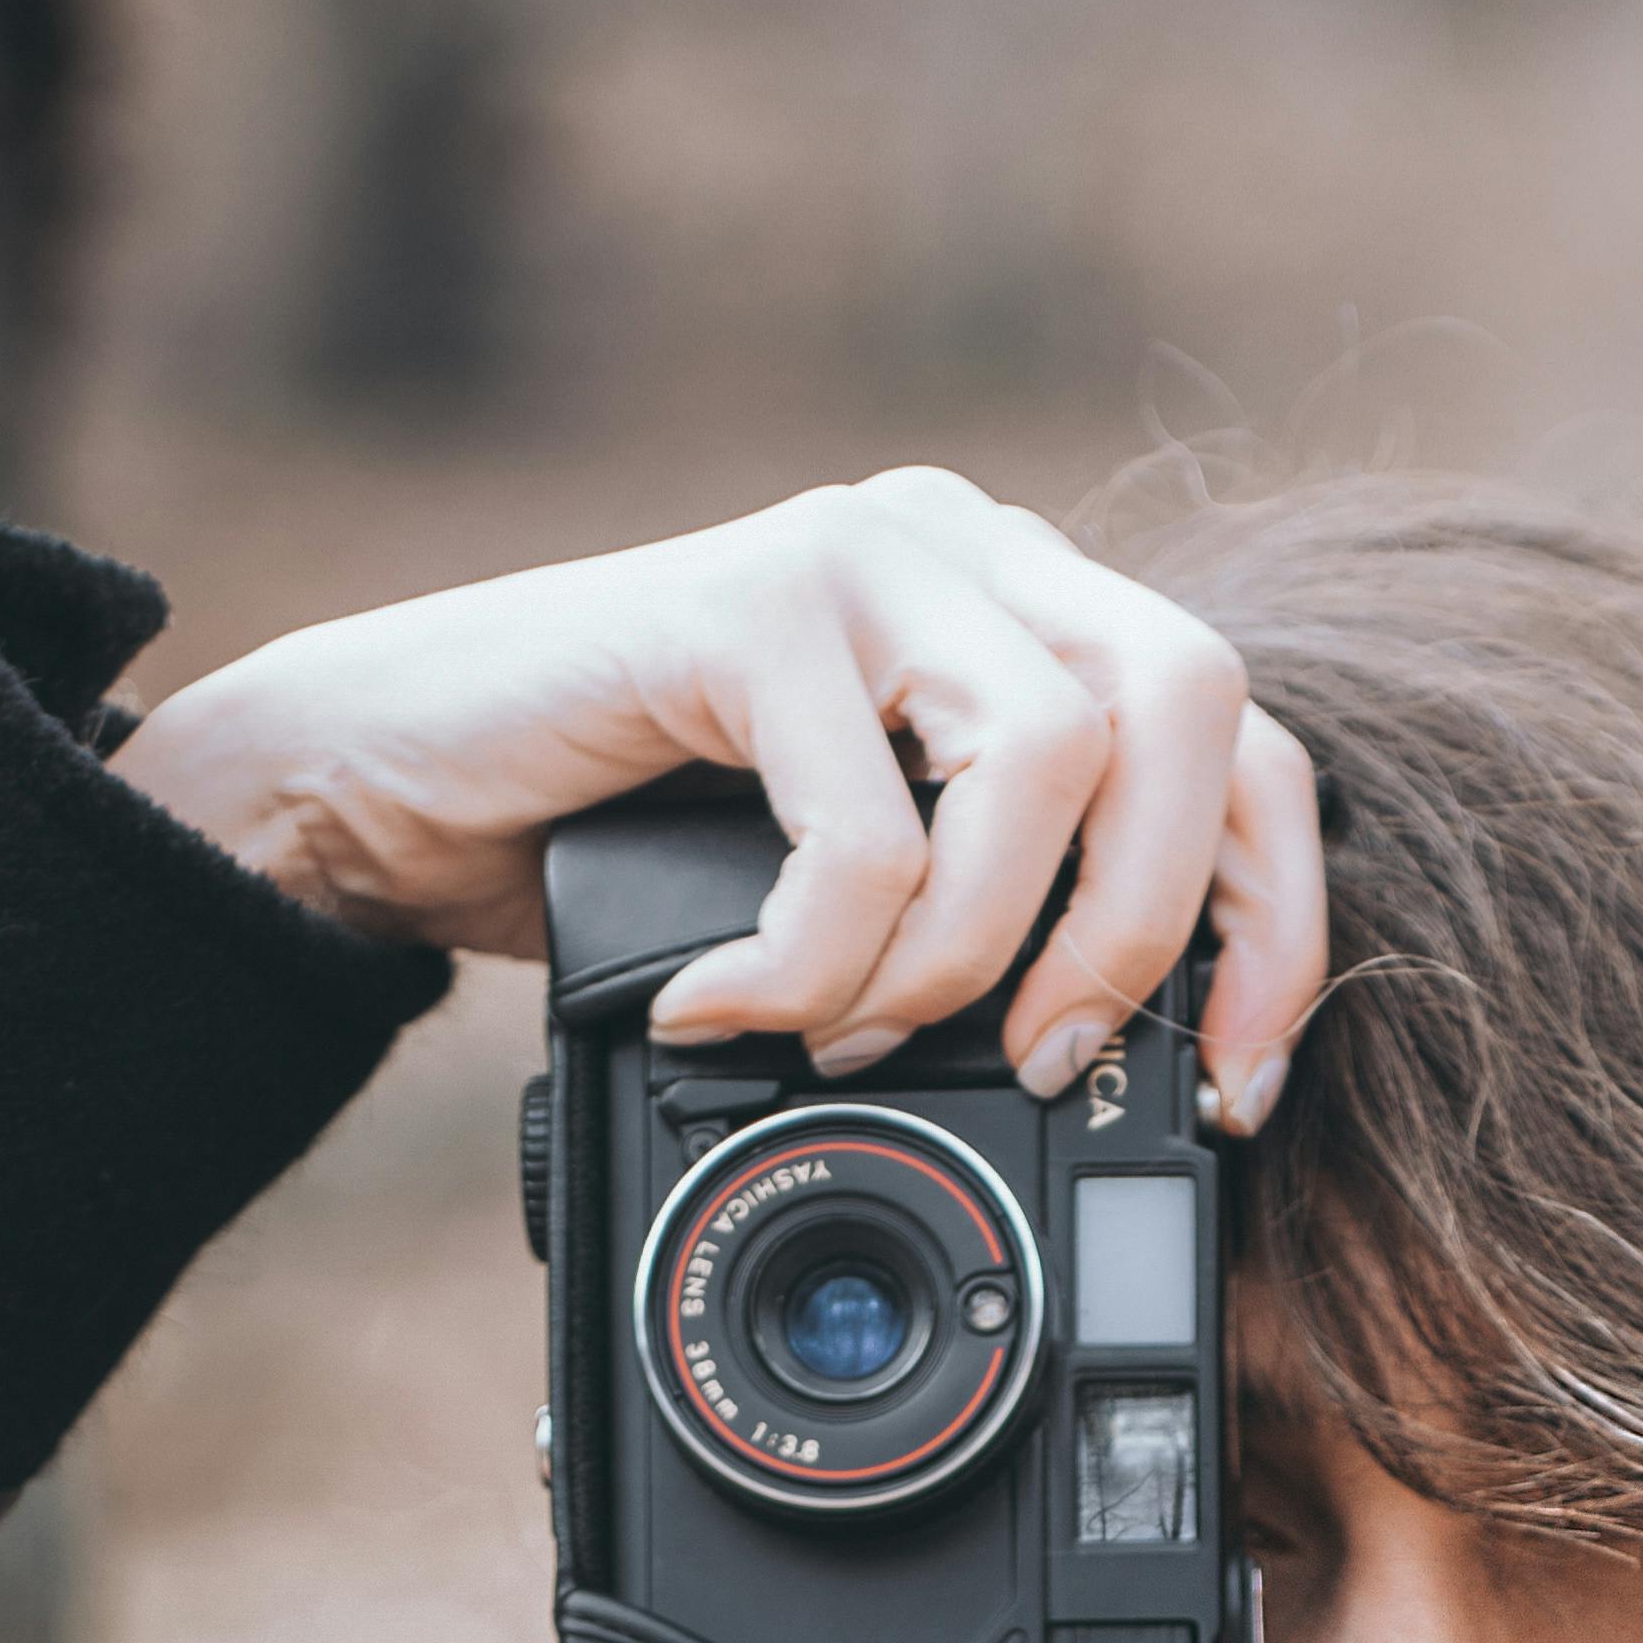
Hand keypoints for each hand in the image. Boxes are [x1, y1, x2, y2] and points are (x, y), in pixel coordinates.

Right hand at [112, 471, 1329, 1117]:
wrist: (370, 788)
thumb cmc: (614, 857)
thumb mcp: (855, 898)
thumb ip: (996, 923)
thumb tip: (1145, 1076)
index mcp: (1024, 610)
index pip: (1245, 740)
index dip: (1271, 927)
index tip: (1230, 1094)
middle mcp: (966, 547)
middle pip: (1192, 705)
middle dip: (1138, 931)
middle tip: (1041, 1064)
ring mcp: (860, 551)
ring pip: (1045, 755)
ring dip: (957, 954)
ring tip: (844, 1030)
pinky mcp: (745, 598)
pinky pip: (863, 823)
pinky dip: (810, 965)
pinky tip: (719, 1002)